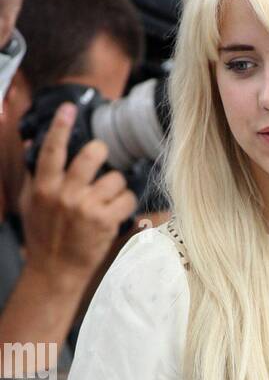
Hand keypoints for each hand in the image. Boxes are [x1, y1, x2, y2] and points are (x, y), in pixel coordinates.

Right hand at [19, 101, 137, 286]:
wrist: (55, 271)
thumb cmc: (43, 237)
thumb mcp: (30, 204)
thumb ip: (34, 174)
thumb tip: (32, 146)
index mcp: (44, 187)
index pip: (53, 150)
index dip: (61, 126)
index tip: (69, 108)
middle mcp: (65, 194)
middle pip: (92, 155)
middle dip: (101, 153)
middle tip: (102, 160)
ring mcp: (86, 207)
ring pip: (115, 178)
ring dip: (117, 186)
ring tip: (109, 198)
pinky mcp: (105, 221)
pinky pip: (127, 199)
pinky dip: (127, 204)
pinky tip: (119, 212)